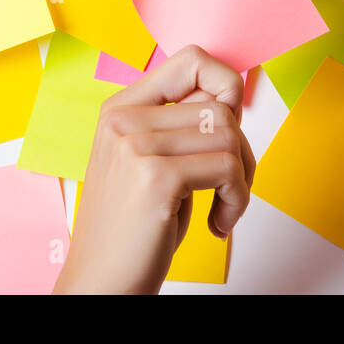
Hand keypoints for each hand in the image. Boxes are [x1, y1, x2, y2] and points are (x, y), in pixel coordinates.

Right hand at [52, 45, 255, 293]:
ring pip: (228, 135)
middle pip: (220, 106)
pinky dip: (236, 200)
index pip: (193, 60)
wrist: (101, 283)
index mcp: (120, 108)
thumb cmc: (134, 230)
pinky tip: (216, 226)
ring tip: (223, 209)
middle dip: (242, 150)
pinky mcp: (155, 176)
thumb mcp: (152, 163)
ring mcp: (136, 145)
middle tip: (230, 188)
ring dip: (241, 179)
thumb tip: (231, 96)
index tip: (228, 131)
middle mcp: (123, 119)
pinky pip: (227, 168)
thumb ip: (181, 126)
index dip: (226, 86)